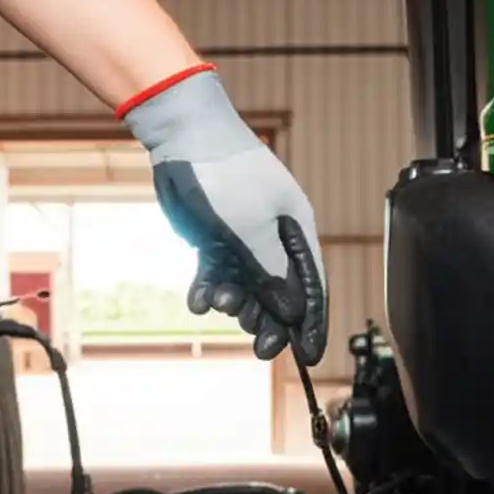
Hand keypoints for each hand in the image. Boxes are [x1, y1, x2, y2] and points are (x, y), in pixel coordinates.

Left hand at [122, 66, 326, 364]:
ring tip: (216, 301)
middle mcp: (272, 237)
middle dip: (269, 320)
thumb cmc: (225, 174)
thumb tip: (291, 314)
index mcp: (295, 231)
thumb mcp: (249, 230)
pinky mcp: (213, 236)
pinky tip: (197, 298)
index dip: (310, 323)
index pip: (311, 287)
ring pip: (244, 286)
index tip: (307, 357)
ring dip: (233, 302)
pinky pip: (216, 273)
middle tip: (258, 347)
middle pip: (277, 292)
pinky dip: (206, 288)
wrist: (182, 136)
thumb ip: (269, 273)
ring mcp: (241, 237)